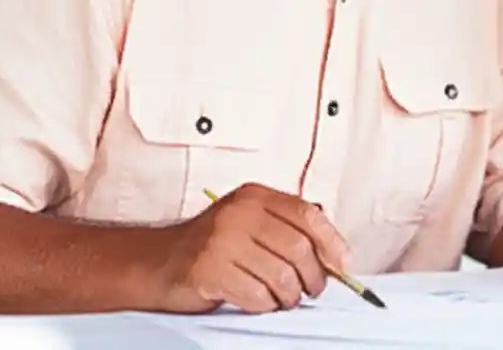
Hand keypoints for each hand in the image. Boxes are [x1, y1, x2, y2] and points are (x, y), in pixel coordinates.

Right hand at [158, 183, 350, 313]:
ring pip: (281, 275)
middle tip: (311, 289)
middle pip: (298, 248)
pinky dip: (265, 305)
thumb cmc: (213, 246)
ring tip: (285, 298)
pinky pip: (256, 295)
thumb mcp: (251, 223)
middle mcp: (238, 213)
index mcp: (254, 196)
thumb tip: (335, 257)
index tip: (342, 264)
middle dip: (313, 276)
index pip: (307, 214)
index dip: (331, 242)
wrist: (160, 261)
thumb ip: (288, 230)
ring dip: (290, 295)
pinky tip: (260, 301)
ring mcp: (221, 241)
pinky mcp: (209, 270)